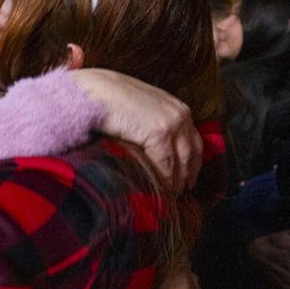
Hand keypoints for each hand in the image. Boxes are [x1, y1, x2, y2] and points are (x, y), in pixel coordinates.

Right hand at [71, 68, 201, 191]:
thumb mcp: (142, 109)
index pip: (194, 140)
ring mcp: (172, 123)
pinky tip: (160, 190)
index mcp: (177, 107)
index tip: (188, 177)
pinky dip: (164, 181)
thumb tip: (157, 148)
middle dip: (188, 175)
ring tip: (171, 196)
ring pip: (182, 162)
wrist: (95, 92)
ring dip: (177, 182)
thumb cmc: (111, 100)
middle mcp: (180, 114)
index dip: (192, 162)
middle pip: (192, 153)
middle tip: (182, 192)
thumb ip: (154, 123)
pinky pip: (166, 165)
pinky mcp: (159, 134)